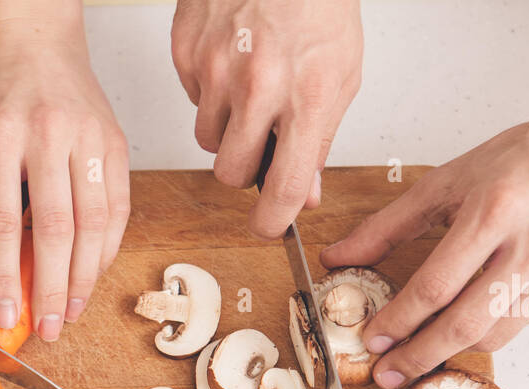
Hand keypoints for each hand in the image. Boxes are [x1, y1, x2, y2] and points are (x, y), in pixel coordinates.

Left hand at [0, 6, 129, 341]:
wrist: (36, 41)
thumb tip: (4, 273)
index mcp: (0, 134)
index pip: (3, 221)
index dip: (6, 275)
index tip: (7, 314)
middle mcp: (48, 134)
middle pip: (56, 229)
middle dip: (52, 288)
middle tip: (49, 327)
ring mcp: (88, 138)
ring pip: (94, 224)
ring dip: (84, 278)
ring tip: (72, 311)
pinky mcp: (116, 144)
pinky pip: (118, 209)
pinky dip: (106, 249)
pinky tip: (93, 274)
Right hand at [171, 0, 362, 237]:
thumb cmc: (317, 5)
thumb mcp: (340, 75)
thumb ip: (320, 141)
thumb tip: (307, 194)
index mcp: (307, 97)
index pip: (285, 187)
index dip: (273, 221)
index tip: (269, 227)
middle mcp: (259, 87)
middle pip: (231, 173)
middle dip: (242, 169)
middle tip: (258, 145)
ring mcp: (217, 69)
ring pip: (207, 140)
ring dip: (225, 129)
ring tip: (247, 92)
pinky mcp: (188, 53)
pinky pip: (192, 99)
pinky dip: (209, 91)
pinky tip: (231, 61)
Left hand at [322, 115, 528, 388]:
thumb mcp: (451, 179)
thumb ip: (389, 224)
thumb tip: (338, 257)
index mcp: (494, 212)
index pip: (435, 286)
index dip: (398, 320)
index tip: (372, 339)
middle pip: (465, 324)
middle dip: (418, 357)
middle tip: (388, 373)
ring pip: (496, 334)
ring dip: (455, 347)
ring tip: (424, 350)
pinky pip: (527, 323)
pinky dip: (498, 323)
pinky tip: (485, 309)